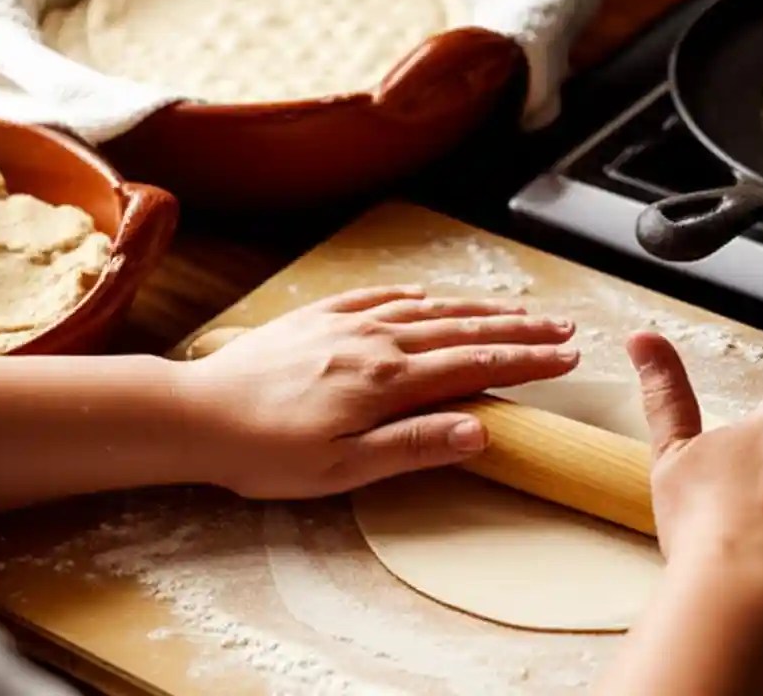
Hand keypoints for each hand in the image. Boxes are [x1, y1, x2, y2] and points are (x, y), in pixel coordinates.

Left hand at [176, 285, 578, 498]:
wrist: (195, 413)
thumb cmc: (265, 451)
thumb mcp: (343, 467)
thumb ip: (414, 444)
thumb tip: (480, 430)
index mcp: (388, 381)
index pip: (476, 365)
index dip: (527, 362)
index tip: (568, 359)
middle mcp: (376, 341)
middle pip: (464, 330)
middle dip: (521, 330)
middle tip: (565, 329)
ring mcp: (347, 323)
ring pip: (430, 309)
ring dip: (480, 309)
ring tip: (520, 310)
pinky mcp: (320, 317)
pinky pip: (380, 296)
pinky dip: (416, 295)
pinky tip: (430, 295)